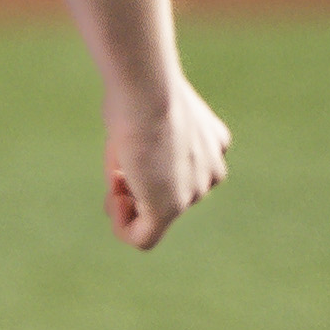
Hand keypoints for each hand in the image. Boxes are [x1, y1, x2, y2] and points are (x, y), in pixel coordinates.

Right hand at [103, 70, 230, 250]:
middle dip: (136, 187)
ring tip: (117, 174)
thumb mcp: (148, 116)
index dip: (148, 167)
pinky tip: (115, 201)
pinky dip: (122, 227)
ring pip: (155, 215)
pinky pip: (144, 237)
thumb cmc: (139, 93)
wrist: (148, 91)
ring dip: (126, 202)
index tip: (130, 153)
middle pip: (168, 194)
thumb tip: (131, 170)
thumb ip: (149, 145)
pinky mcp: (171, 208)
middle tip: (118, 168)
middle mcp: (211, 171)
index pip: (181, 171)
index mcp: (213, 145)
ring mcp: (194, 192)